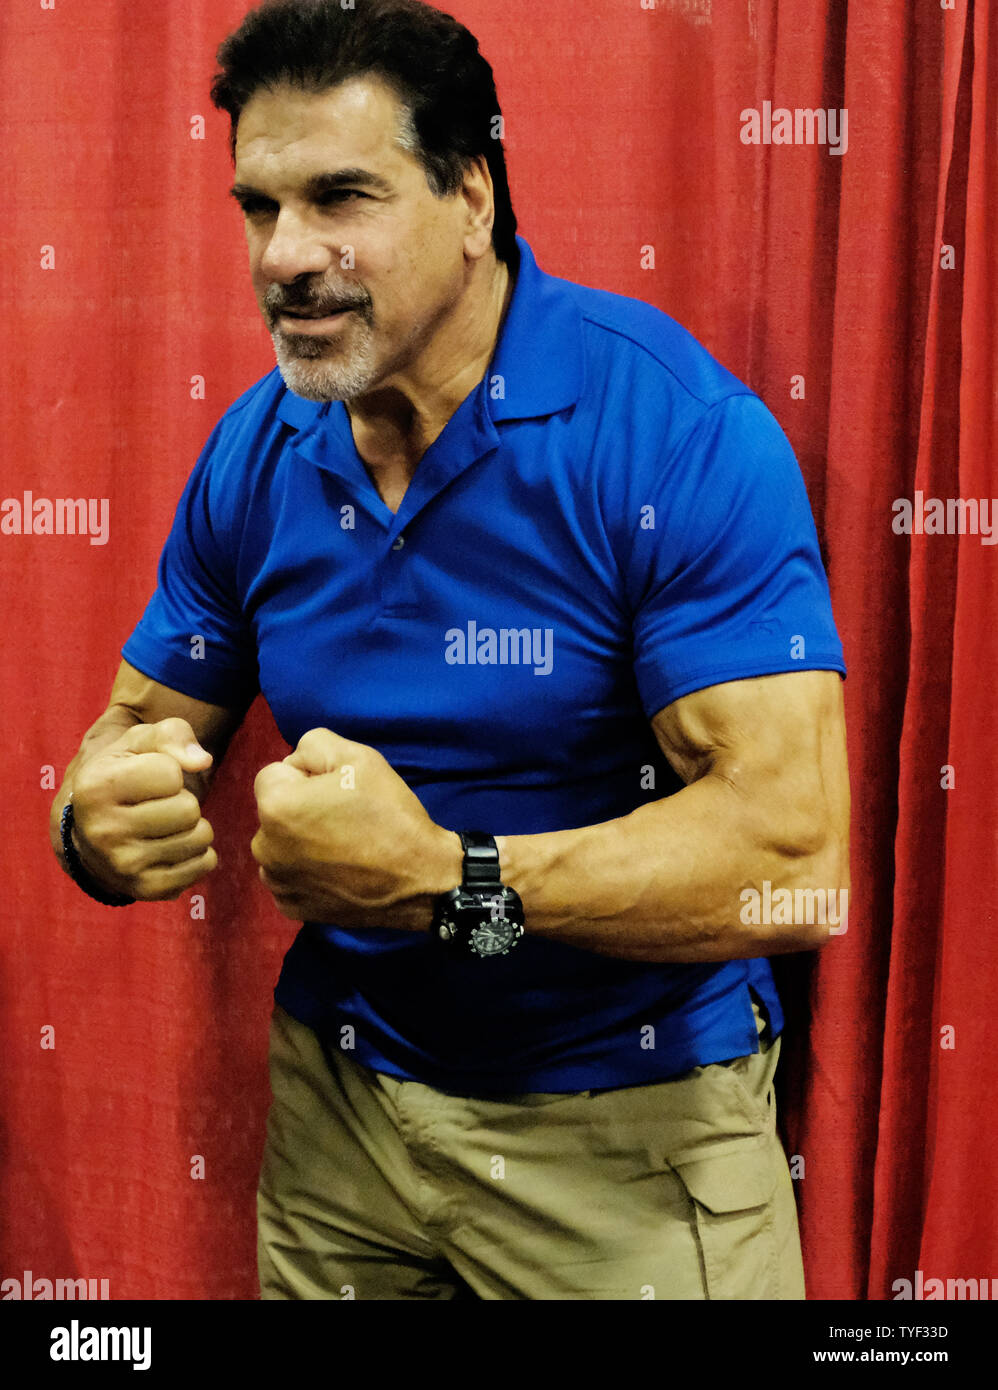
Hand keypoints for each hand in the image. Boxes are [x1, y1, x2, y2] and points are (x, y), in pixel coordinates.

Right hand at [69, 718, 216, 900]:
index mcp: (97, 788)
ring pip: (200, 837)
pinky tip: (172, 845)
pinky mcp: (147, 890)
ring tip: (165, 824)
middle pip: (189, 809)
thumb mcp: (138, 742)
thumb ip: (172, 735)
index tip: (147, 779)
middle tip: (158, 804)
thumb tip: (202, 762)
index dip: (169, 771)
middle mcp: (104, 831)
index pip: (171, 774)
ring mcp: (124, 866)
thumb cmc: (123, 774)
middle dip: (183, 800)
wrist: (94, 830)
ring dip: (192, 826)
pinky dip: (198, 852)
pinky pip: (205, 864)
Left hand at [251, 728, 460, 927]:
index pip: (274, 773)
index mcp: (275, 807)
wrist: (418, 878)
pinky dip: (306, 872)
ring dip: (300, 841)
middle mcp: (264, 847)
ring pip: (280, 844)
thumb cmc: (389, 815)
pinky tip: (337, 872)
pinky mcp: (290, 907)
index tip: (337, 792)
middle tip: (343, 818)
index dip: (307, 776)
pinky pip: (289, 876)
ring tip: (342, 847)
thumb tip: (295, 764)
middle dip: (300, 808)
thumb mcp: (358, 757)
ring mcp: (276, 882)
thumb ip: (314, 744)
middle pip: (275, 811)